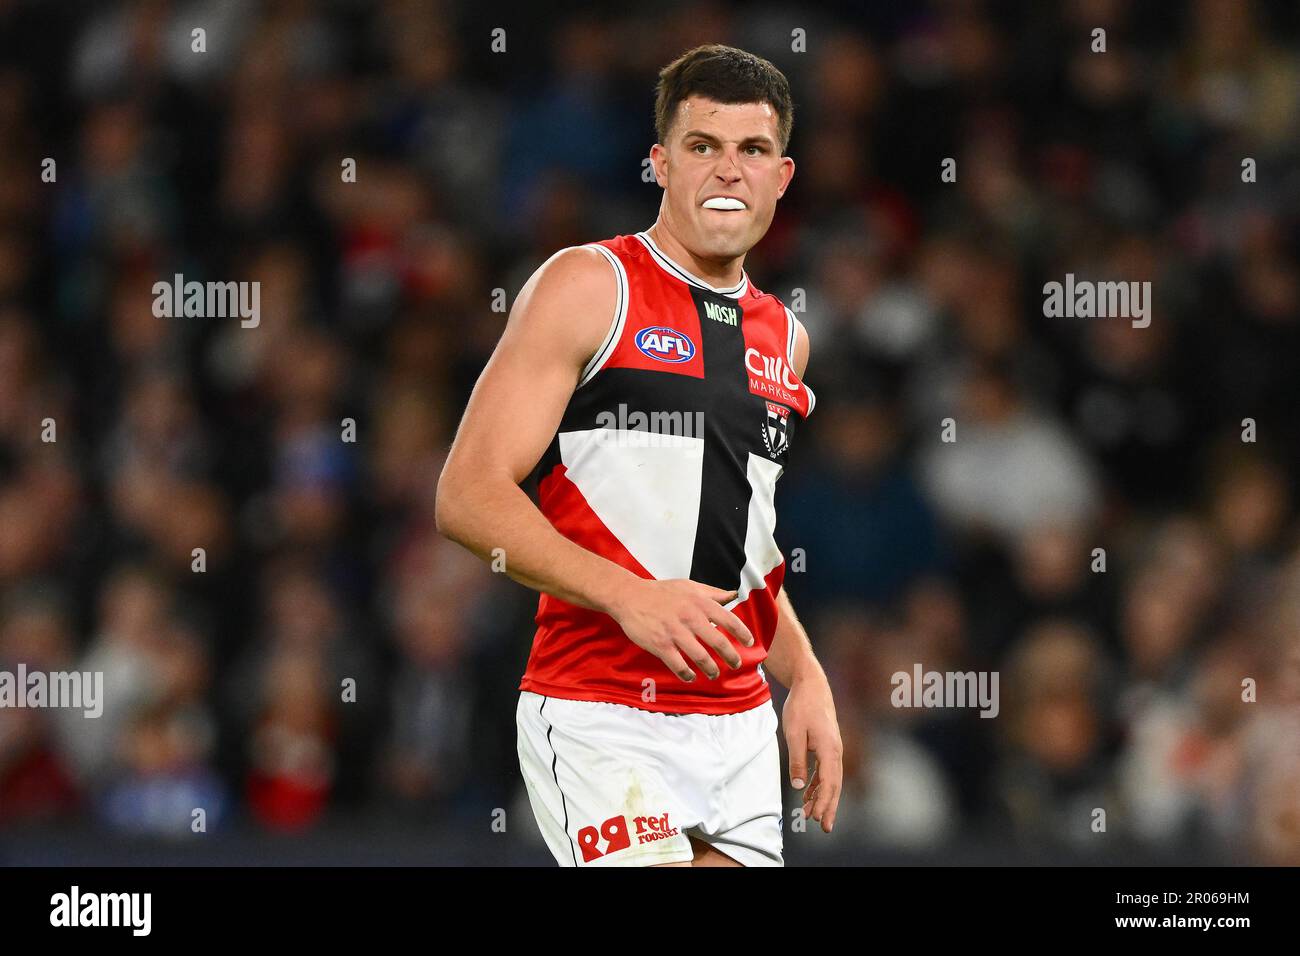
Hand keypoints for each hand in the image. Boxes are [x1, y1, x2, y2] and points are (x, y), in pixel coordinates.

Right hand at [609, 578, 755, 681]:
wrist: (629, 596)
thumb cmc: (661, 592)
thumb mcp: (689, 586)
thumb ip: (712, 593)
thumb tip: (733, 596)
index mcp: (699, 603)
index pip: (728, 619)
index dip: (742, 633)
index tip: (749, 642)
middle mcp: (690, 617)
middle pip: (718, 642)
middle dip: (731, 656)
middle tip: (736, 664)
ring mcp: (675, 632)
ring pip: (700, 657)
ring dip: (710, 668)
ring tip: (713, 673)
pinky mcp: (660, 645)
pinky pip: (678, 665)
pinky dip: (686, 674)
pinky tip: (690, 677)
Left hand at [783, 671, 842, 832]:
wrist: (811, 684)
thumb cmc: (802, 707)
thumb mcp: (794, 734)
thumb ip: (798, 760)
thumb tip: (798, 787)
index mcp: (830, 750)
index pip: (828, 783)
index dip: (823, 803)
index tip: (817, 819)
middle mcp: (836, 751)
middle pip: (834, 785)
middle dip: (829, 807)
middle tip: (825, 828)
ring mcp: (833, 748)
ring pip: (830, 779)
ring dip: (821, 797)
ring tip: (811, 815)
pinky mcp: (827, 745)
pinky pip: (825, 770)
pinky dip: (817, 784)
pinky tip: (807, 794)